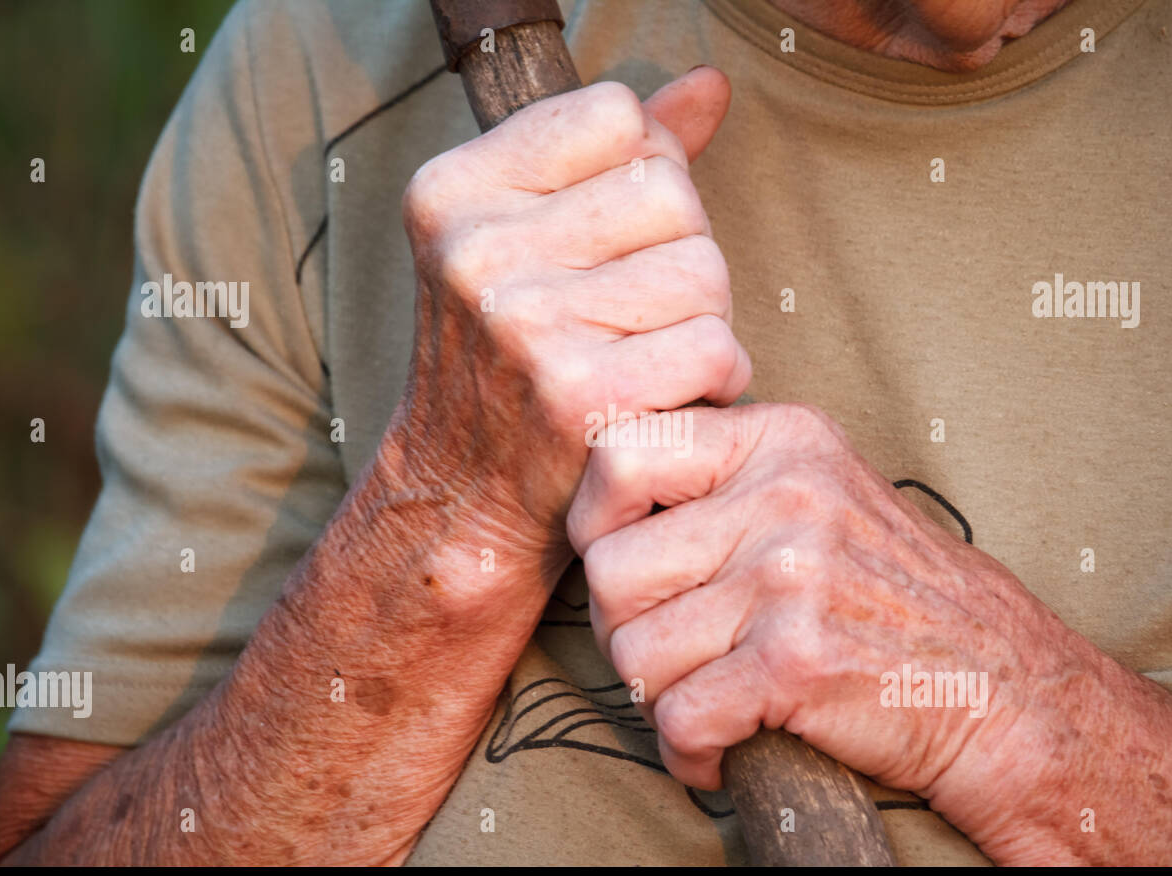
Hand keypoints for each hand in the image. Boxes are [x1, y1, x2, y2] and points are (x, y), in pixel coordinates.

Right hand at [386, 69, 749, 568]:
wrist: (465, 495)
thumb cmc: (509, 360)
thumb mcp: (528, 240)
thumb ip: (615, 155)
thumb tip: (710, 83)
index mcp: (454, 191)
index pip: (618, 117)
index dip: (642, 180)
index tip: (607, 245)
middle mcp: (476, 250)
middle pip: (671, 192)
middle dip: (679, 254)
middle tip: (631, 316)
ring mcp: (525, 325)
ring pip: (705, 270)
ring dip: (701, 321)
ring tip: (646, 357)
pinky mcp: (580, 397)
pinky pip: (716, 347)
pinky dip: (715, 379)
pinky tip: (667, 398)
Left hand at [566, 403, 1093, 845]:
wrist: (1002, 687)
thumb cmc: (890, 597)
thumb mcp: (817, 493)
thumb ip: (722, 481)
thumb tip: (598, 506)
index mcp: (781, 439)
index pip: (620, 450)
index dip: (595, 520)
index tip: (625, 565)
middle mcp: (785, 494)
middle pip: (611, 569)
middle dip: (623, 629)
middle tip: (672, 655)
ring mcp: (792, 574)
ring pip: (634, 651)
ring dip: (658, 698)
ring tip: (707, 700)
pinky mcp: (798, 659)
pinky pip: (678, 717)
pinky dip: (688, 754)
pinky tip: (721, 749)